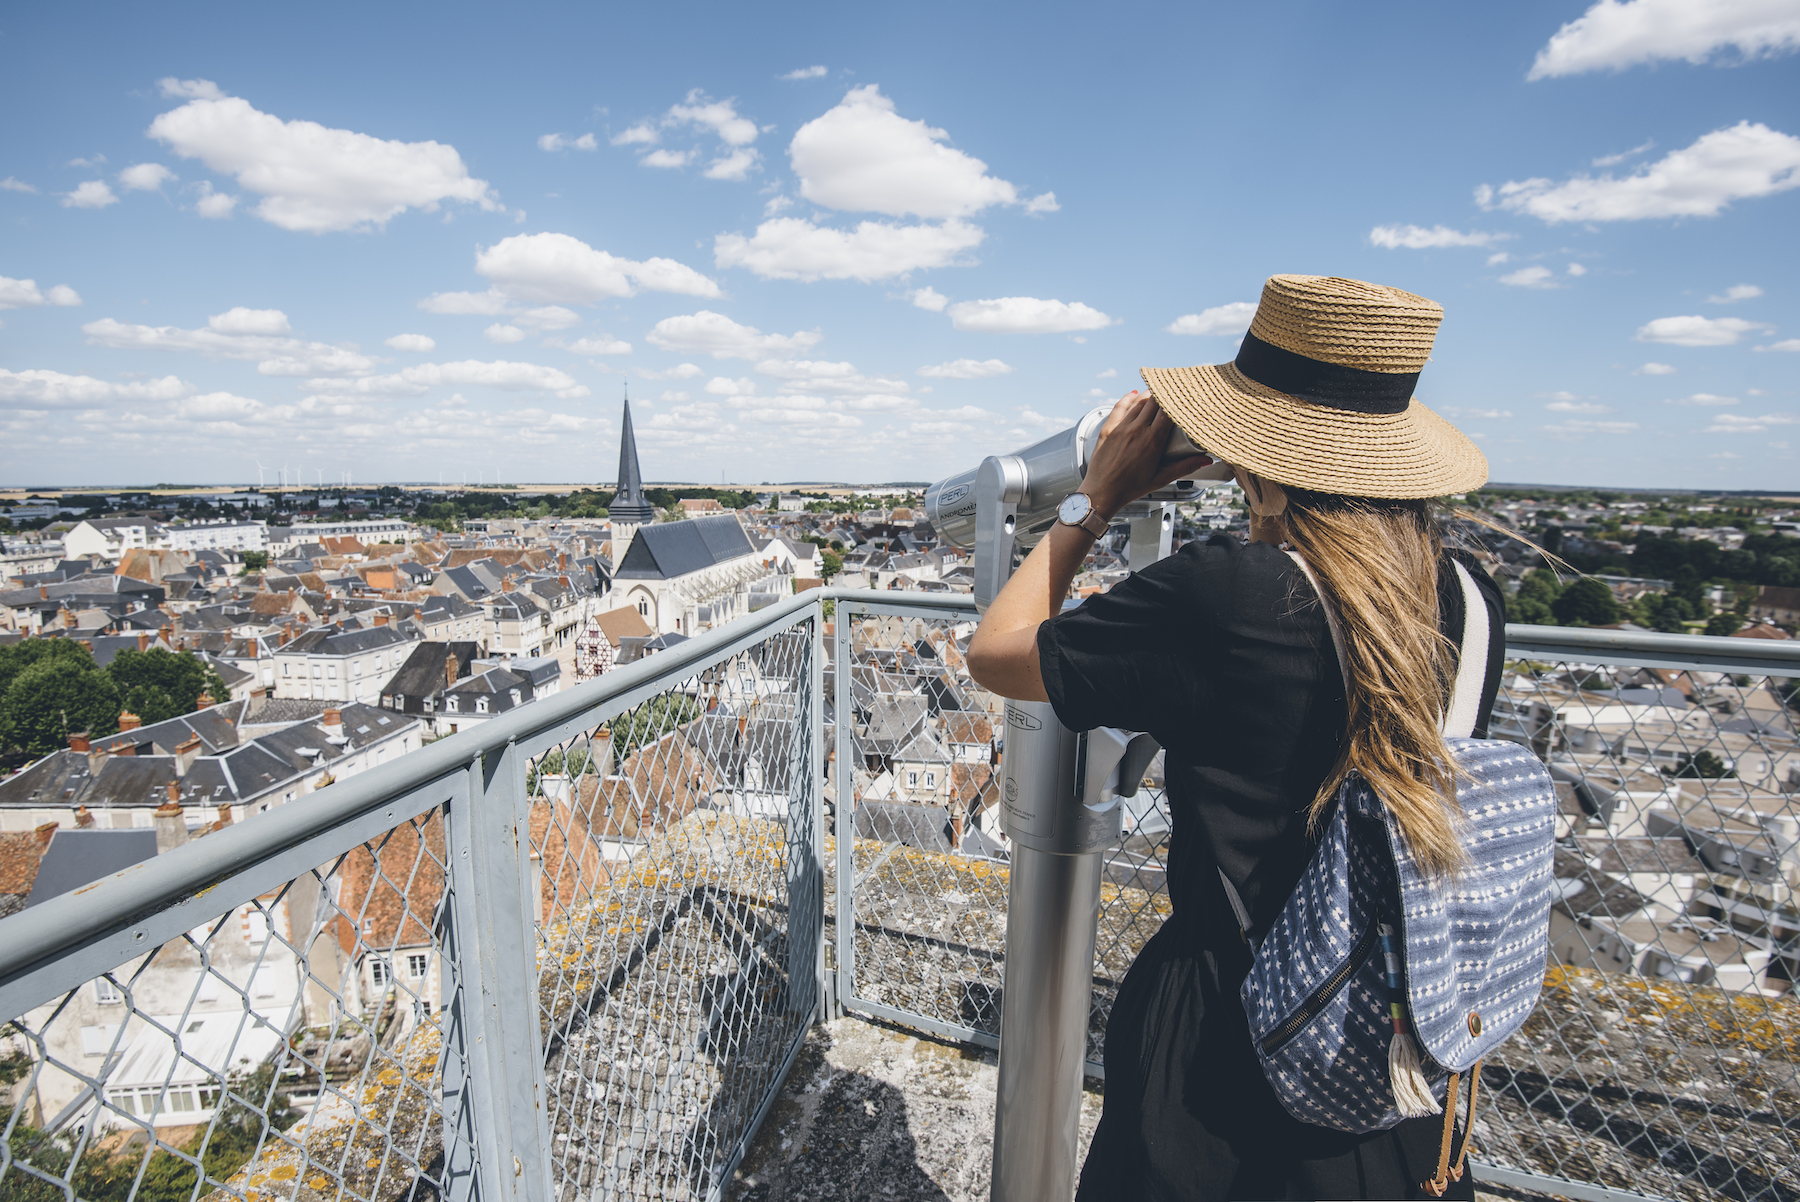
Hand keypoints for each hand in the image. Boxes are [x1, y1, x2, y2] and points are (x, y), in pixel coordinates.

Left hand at [1083, 390, 1215, 517]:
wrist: (1102, 492)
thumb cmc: (1130, 488)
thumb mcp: (1161, 478)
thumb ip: (1185, 467)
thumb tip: (1206, 460)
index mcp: (1152, 441)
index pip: (1168, 411)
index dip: (1177, 402)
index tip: (1184, 398)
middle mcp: (1137, 430)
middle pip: (1155, 402)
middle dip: (1165, 395)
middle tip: (1174, 393)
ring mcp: (1121, 428)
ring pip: (1139, 402)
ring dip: (1149, 395)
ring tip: (1158, 391)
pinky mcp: (1108, 428)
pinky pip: (1120, 406)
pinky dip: (1129, 398)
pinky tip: (1134, 394)